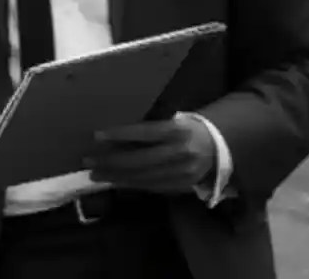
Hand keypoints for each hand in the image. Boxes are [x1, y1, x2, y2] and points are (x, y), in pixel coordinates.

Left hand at [84, 115, 216, 194]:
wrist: (220, 147)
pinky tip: (116, 181)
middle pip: (139, 159)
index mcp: (177, 131)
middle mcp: (181, 152)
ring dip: (116, 176)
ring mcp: (183, 172)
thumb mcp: (173, 121)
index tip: (96, 135)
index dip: (119, 134)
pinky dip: (132, 184)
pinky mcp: (183, 185)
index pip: (143, 132)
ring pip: (144, 177)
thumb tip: (116, 136)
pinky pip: (153, 187)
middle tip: (88, 161)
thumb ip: (150, 129)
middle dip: (111, 162)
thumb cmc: (189, 128)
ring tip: (96, 174)